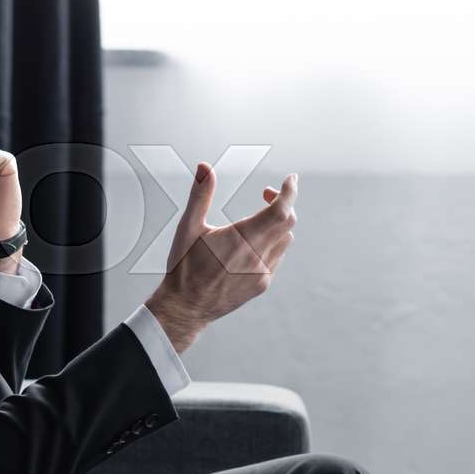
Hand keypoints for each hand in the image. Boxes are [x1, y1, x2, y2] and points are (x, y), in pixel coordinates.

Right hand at [146, 163, 297, 352]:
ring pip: (285, 239)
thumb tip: (205, 167)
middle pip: (287, 222)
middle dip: (283, 202)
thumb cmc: (183, 266)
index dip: (289, 192)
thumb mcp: (188, 227)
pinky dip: (271, 243)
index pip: (280, 210)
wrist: (186, 306)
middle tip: (266, 193)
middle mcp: (257, 255)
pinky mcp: (262, 284)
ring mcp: (263, 272)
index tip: (291, 179)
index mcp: (241, 238)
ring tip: (257, 219)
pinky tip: (251, 244)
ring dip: (278, 223)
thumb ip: (200, 195)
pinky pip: (277, 257)